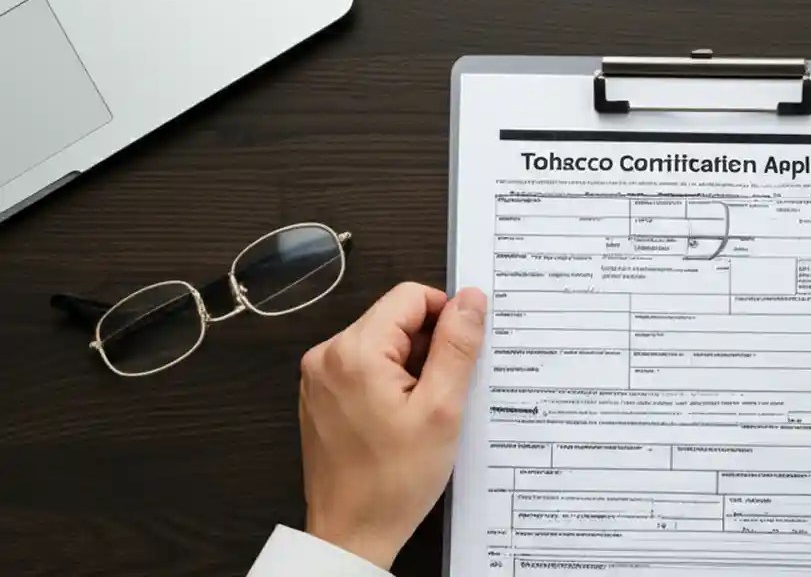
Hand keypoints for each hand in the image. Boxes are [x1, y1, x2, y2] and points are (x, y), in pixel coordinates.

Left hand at [298, 283, 487, 569]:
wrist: (352, 533)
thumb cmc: (393, 481)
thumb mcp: (441, 410)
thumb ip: (457, 347)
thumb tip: (472, 300)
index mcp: (355, 351)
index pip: (410, 296)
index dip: (446, 315)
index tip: (464, 351)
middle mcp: (327, 355)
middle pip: (394, 318)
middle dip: (428, 346)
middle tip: (446, 391)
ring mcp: (319, 376)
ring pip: (381, 343)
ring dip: (411, 366)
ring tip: (424, 410)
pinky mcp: (320, 395)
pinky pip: (364, 367)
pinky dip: (390, 381)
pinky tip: (403, 418)